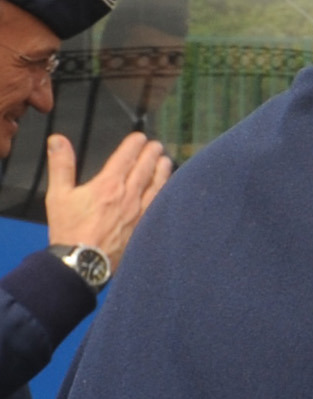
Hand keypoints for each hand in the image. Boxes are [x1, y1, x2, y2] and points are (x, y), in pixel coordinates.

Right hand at [42, 131, 168, 264]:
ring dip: (163, 171)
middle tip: (157, 145)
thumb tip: (58, 139)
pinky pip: (160, 205)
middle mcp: (129, 196)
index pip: (126, 158)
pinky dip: (165, 193)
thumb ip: (61, 165)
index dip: (134, 145)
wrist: (82, 261)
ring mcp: (140, 212)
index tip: (141, 137)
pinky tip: (169, 191)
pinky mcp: (145, 227)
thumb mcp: (58, 195)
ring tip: (167, 161)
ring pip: (157, 186)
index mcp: (108, 185)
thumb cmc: (69, 229)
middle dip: (152, 155)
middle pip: (145, 169)